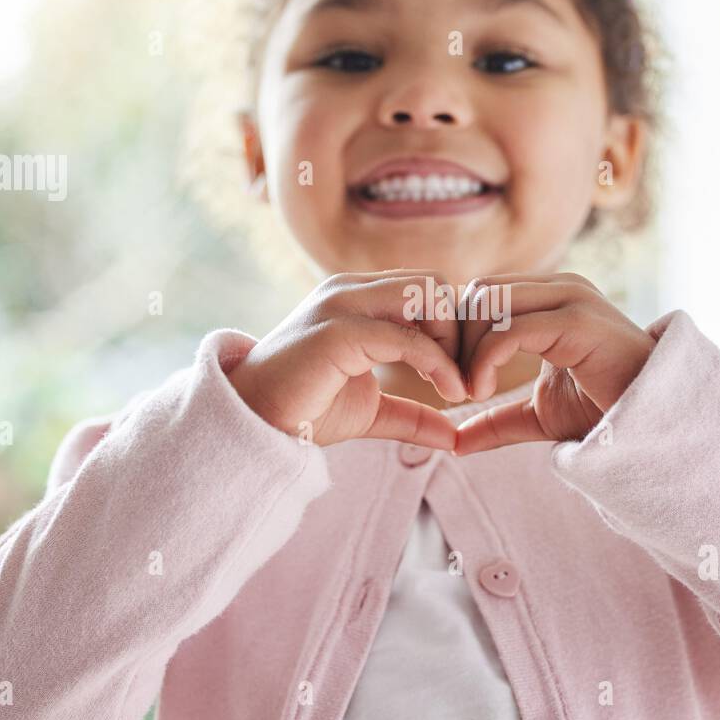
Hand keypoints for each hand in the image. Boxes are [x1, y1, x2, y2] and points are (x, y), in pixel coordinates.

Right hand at [227, 270, 467, 449]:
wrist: (254, 422)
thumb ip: (412, 415)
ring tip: (456, 385)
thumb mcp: (372, 411)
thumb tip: (454, 436)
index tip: (462, 376)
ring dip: (453, 341)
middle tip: (464, 378)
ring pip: (428, 293)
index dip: (454, 330)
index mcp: (358, 297)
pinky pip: (409, 337)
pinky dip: (438, 363)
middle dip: (460, 330)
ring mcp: (342, 304)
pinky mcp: (339, 330)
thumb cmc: (305, 411)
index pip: (428, 290)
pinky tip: (448, 394)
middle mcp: (350, 289)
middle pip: (435, 284)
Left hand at [452, 272, 656, 454]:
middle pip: (478, 291)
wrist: (654, 426)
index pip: (481, 293)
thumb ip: (496, 420)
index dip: (459, 336)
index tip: (458, 383)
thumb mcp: (538, 416)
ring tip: (474, 393)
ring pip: (487, 302)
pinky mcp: (577, 321)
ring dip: (467, 351)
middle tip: (459, 388)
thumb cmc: (605, 413)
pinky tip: (484, 392)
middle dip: (457, 339)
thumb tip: (454, 441)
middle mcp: (560, 287)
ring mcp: (571, 298)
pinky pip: (508, 329)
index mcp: (551, 297)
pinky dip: (484, 361)